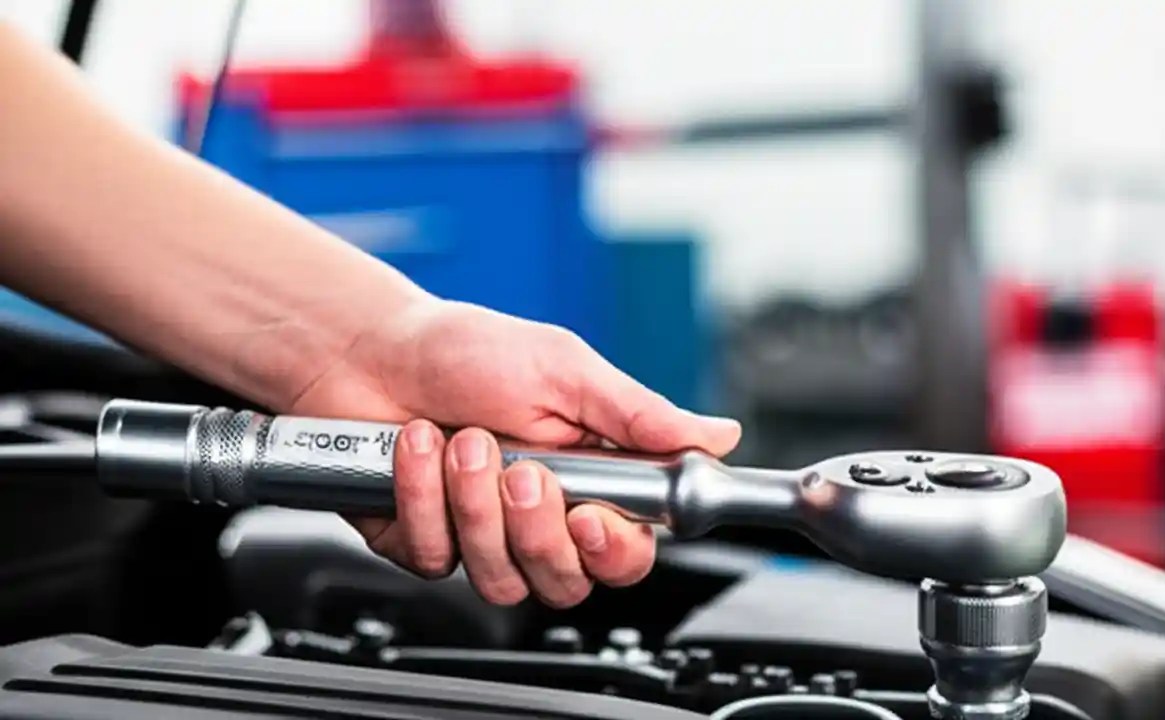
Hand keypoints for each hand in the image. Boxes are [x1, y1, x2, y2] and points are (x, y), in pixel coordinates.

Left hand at [285, 299, 740, 606]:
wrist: (369, 350)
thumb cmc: (466, 351)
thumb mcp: (564, 370)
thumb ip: (639, 415)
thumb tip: (718, 435)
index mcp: (588, 477)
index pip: (627, 551)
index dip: (616, 550)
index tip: (593, 519)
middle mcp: (537, 516)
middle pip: (566, 580)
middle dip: (536, 527)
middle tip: (519, 469)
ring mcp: (481, 535)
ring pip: (501, 579)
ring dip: (474, 504)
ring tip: (460, 439)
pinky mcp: (427, 543)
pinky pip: (435, 558)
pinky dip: (421, 496)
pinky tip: (417, 448)